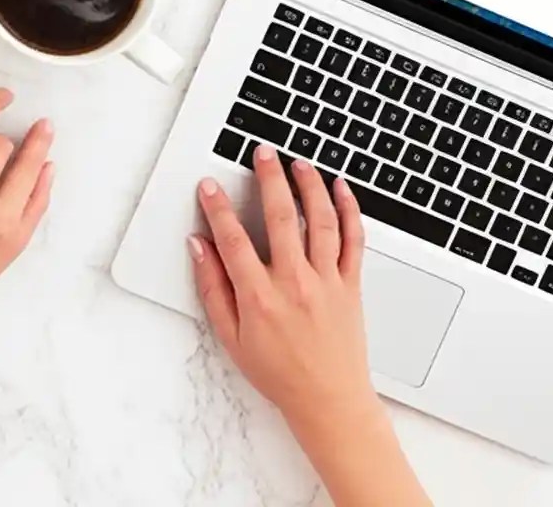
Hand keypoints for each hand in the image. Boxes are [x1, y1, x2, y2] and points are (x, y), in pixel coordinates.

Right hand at [189, 144, 375, 433]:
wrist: (328, 399)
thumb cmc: (278, 372)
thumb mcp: (231, 336)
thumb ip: (213, 288)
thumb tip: (199, 249)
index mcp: (260, 297)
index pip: (233, 239)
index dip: (218, 208)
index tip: (209, 186)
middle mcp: (294, 283)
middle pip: (282, 217)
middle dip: (270, 178)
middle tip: (263, 152)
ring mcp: (326, 281)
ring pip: (321, 221)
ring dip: (310, 186)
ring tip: (299, 163)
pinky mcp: (350, 285)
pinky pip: (353, 239)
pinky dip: (349, 210)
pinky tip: (340, 189)